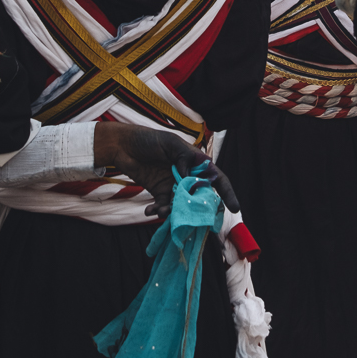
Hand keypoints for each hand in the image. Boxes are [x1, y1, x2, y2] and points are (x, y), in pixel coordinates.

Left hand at [93, 121, 240, 218]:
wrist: (123, 146)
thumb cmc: (148, 139)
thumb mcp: (170, 142)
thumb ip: (183, 157)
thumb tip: (189, 176)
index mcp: (195, 162)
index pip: (216, 178)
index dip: (227, 192)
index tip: (234, 208)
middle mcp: (188, 176)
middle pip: (200, 196)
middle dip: (197, 209)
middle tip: (191, 218)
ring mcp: (174, 186)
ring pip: (182, 206)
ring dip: (174, 213)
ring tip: (161, 212)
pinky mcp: (160, 193)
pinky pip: (165, 208)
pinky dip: (159, 212)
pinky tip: (150, 210)